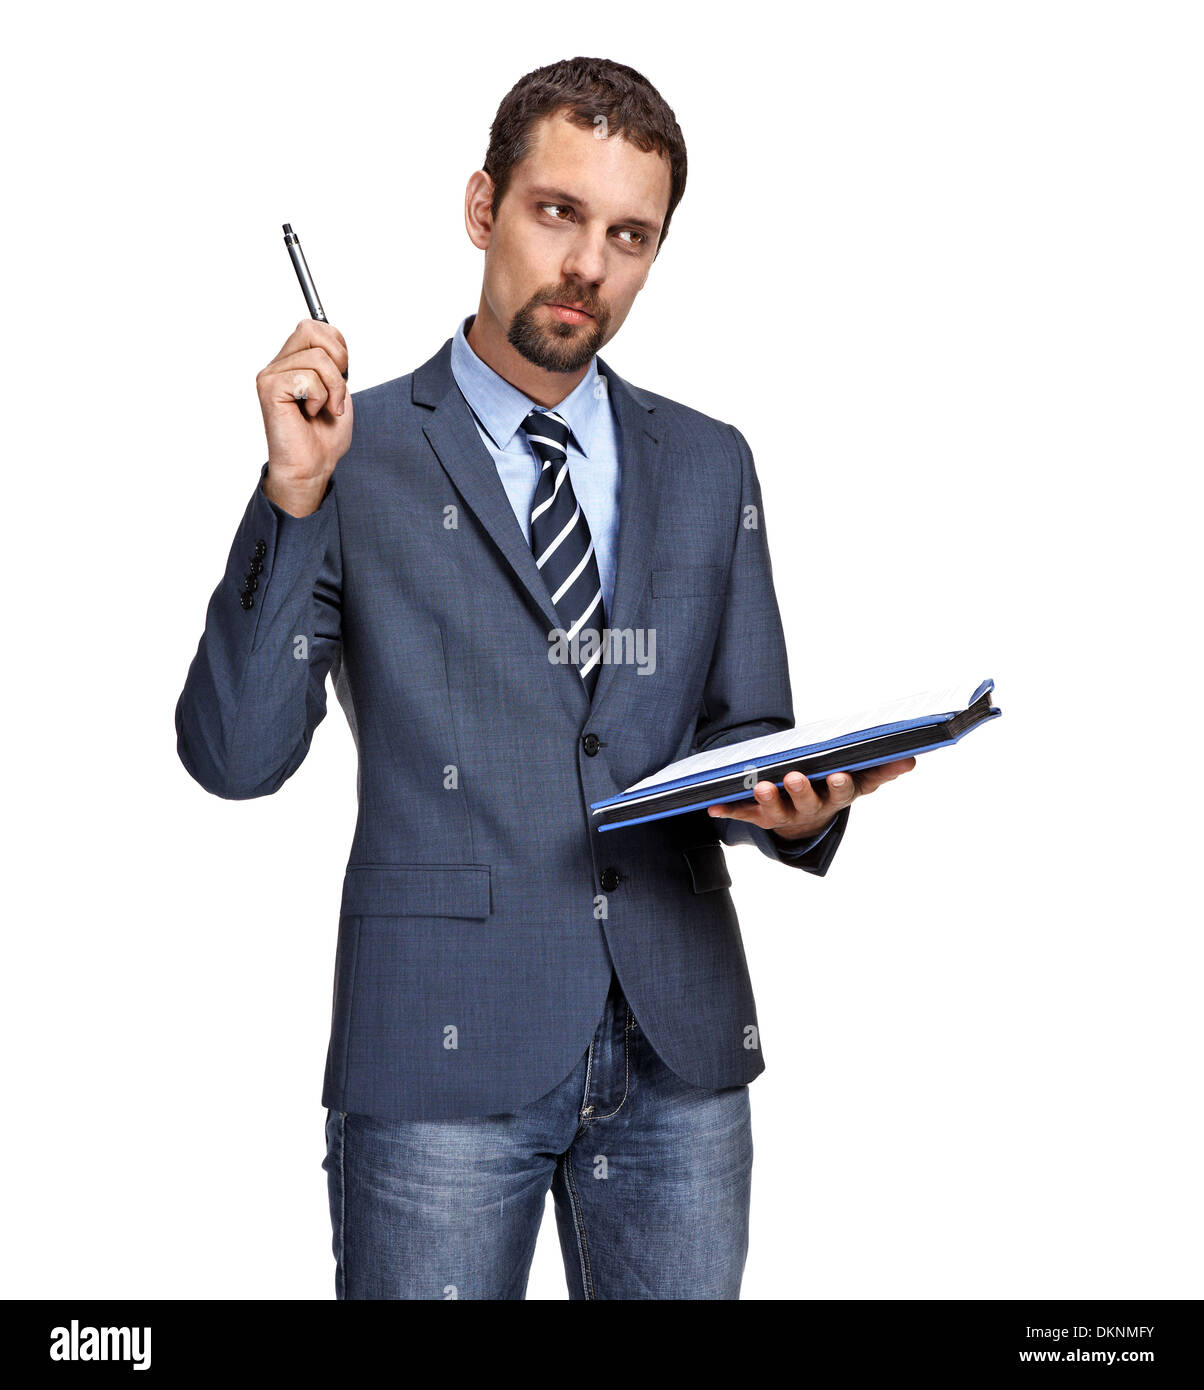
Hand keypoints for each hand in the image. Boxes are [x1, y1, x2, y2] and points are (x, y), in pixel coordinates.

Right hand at [256, 319, 352, 516]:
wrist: (312, 466)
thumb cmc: (323, 435)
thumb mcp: (338, 390)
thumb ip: (333, 362)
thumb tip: (333, 338)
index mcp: (293, 362)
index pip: (314, 326)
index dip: (338, 346)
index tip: (342, 373)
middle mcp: (278, 365)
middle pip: (311, 330)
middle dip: (337, 360)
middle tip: (336, 389)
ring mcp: (270, 375)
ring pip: (317, 358)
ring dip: (333, 388)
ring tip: (324, 407)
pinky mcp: (269, 389)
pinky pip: (307, 378)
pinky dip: (319, 398)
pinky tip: (309, 412)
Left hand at [706, 756, 916, 839]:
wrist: (804, 823)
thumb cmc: (832, 791)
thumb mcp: (859, 782)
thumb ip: (882, 770)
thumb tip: (910, 759)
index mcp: (833, 798)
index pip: (840, 793)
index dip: (838, 785)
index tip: (838, 775)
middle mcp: (808, 808)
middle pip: (805, 801)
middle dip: (801, 790)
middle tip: (795, 777)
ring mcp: (782, 814)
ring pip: (774, 809)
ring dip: (767, 797)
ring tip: (761, 785)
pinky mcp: (759, 815)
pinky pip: (742, 812)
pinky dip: (728, 810)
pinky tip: (712, 806)